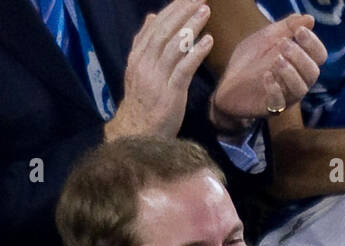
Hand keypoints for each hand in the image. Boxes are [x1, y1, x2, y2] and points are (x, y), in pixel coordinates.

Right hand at [105, 0, 213, 139]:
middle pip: (165, 32)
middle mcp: (145, 64)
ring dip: (191, 27)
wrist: (136, 133)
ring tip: (205, 11)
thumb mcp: (139, 70)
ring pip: (174, 46)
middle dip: (182, 12)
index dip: (172, 10)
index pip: (155, 27)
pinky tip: (208, 41)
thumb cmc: (142, 102)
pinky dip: (195, 53)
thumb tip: (152, 18)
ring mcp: (157, 78)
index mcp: (138, 57)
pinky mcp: (170, 93)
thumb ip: (144, 44)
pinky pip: (183, 69)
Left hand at [209, 13, 325, 131]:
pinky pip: (279, 102)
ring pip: (300, 89)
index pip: (319, 55)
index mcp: (299, 63)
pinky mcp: (270, 108)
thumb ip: (286, 28)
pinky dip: (274, 88)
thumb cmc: (249, 61)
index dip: (313, 43)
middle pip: (313, 72)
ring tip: (276, 60)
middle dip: (300, 56)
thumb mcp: (265, 38)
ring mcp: (285, 96)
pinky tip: (265, 76)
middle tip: (283, 44)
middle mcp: (297, 80)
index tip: (299, 32)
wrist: (226, 84)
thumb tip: (309, 18)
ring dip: (290, 72)